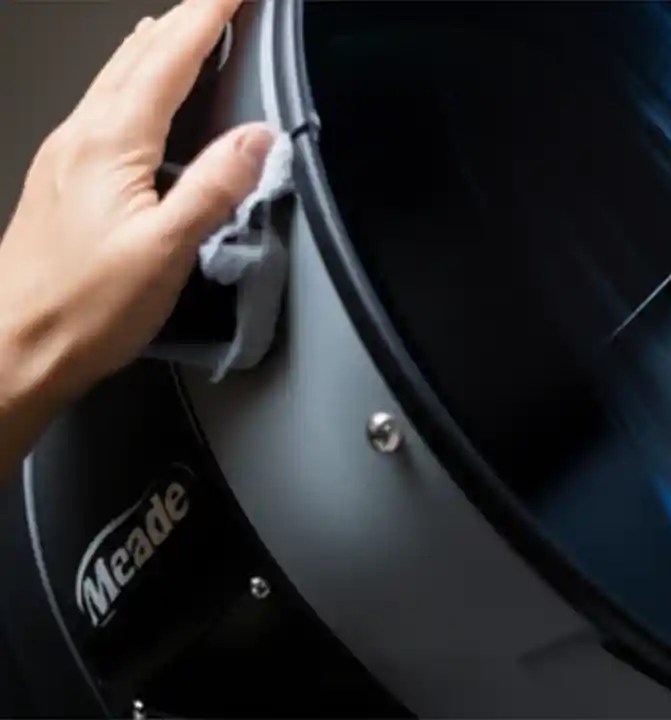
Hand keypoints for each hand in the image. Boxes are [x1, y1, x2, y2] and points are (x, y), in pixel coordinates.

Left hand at [0, 0, 270, 402]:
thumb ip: (215, 189)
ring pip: (119, 75)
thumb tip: (257, 140)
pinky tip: (146, 93)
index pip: (169, 56)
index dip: (210, 15)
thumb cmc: (79, 310)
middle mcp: (82, 139)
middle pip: (139, 53)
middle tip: (225, 2)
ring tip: (193, 28)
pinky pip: (107, 105)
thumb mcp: (165, 252)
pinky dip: (139, 79)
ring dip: (162, 43)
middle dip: (188, 18)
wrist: (12, 348)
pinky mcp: (64, 180)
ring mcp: (68, 156)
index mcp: (110, 145)